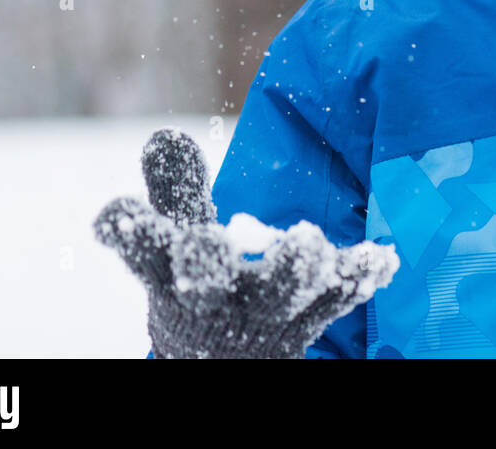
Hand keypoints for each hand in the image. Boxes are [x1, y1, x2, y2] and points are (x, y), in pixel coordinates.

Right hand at [93, 128, 397, 357]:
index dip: (131, 235)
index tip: (115, 214)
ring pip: (278, 295)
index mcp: (172, 274)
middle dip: (205, 265)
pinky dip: (357, 279)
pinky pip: (336, 299)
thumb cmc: (204, 284)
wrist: (231, 360)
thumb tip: (165, 136)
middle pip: (206, 284)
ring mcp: (262, 313)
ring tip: (305, 242)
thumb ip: (176, 190)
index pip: (144, 254)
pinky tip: (380, 260)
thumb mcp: (178, 238)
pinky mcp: (308, 318)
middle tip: (204, 243)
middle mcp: (214, 299)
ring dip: (290, 270)